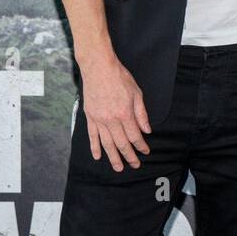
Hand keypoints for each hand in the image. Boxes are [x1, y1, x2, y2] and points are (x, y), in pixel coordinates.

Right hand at [78, 50, 151, 170]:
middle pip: (121, 143)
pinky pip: (92, 136)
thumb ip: (141, 114)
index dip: (141, 146)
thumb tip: (146, 130)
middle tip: (134, 165)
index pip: (135, 136)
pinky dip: (94, 147)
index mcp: (125, 114)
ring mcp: (99, 119)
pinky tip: (98, 156)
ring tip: (118, 167)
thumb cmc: (119, 78)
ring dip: (113, 157)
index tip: (145, 151)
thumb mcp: (136, 93)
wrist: (98, 68)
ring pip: (107, 143)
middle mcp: (111, 120)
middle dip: (129, 156)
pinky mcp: (90, 117)